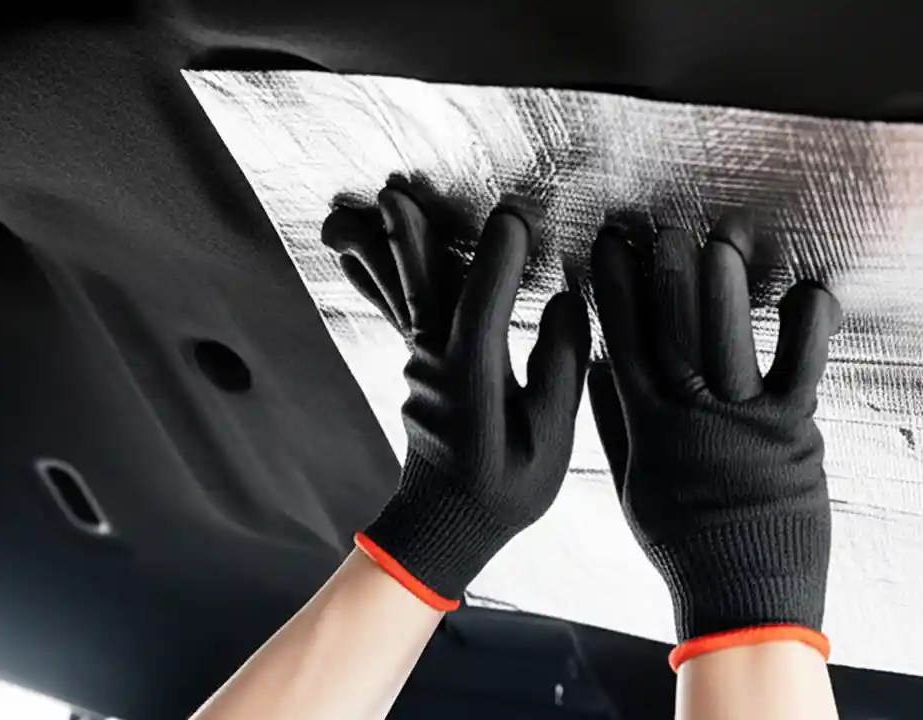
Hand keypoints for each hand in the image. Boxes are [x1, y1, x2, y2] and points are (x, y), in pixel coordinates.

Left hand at [322, 187, 590, 607]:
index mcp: (474, 378)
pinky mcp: (418, 367)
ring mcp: (421, 364)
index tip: (515, 213)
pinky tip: (355, 250)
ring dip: (387, 247)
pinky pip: (394, 310)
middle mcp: (438, 363)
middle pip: (424, 287)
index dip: (498, 256)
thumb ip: (560, 368)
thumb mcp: (549, 441)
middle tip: (396, 194)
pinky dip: (377, 275)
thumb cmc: (505, 489)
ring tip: (367, 207)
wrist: (447, 526)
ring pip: (403, 293)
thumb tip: (567, 301)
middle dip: (413, 239)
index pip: (484, 303)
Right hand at [587, 214, 840, 667]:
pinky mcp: (794, 433)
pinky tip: (809, 288)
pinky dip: (809, 327)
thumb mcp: (634, 485)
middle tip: (666, 226)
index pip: (622, 342)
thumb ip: (616, 423)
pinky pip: (804, 368)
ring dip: (724, 285)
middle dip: (667, 271)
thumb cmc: (687, 544)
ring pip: (727, 340)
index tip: (610, 245)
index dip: (614, 289)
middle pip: (672, 330)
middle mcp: (691, 416)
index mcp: (648, 426)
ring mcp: (743, 423)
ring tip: (722, 237)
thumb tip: (599, 365)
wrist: (743, 598)